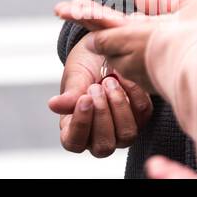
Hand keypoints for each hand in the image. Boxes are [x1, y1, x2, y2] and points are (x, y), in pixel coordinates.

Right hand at [47, 32, 151, 156]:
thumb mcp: (75, 76)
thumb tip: (53, 105)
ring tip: (110, 81)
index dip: (80, 125)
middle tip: (96, 87)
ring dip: (119, 107)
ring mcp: (121, 130)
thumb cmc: (84, 65)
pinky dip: (133, 94)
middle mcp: (98, 136)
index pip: (74, 142)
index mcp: (74, 128)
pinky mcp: (140, 118)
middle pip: (103, 146)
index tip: (84, 99)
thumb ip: (69, 93)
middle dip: (102, 115)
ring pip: (127, 135)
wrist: (105, 49)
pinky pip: (142, 115)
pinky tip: (123, 78)